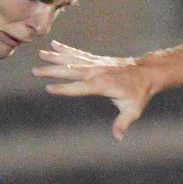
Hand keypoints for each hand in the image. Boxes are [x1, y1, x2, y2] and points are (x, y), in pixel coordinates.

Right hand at [33, 41, 158, 140]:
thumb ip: (123, 123)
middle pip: (71, 71)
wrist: (148, 73)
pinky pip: (78, 54)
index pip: (79, 87)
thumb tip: (118, 138)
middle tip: (35, 70)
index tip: (49, 88)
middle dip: (52, 71)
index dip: (64, 88)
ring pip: (72, 60)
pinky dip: (66, 49)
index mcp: (102, 84)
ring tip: (40, 54)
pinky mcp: (97, 60)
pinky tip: (54, 45)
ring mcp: (96, 64)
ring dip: (55, 57)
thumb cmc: (140, 94)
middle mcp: (97, 71)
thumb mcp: (133, 110)